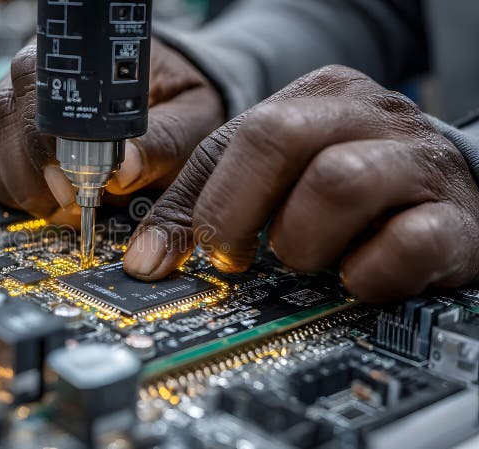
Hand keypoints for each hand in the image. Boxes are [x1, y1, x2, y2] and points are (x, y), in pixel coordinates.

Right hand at [0, 39, 223, 224]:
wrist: (163, 105)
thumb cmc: (176, 107)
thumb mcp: (189, 123)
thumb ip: (161, 143)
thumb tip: (121, 169)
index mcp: (81, 56)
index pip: (40, 85)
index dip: (49, 141)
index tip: (77, 185)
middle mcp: (35, 69)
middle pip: (0, 114)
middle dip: (32, 174)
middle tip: (73, 207)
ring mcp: (8, 98)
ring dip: (14, 183)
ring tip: (60, 205)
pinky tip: (34, 198)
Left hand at [124, 65, 478, 301]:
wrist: (454, 190)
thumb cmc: (354, 181)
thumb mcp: (277, 176)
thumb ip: (207, 204)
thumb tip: (147, 259)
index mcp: (315, 99)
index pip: (235, 137)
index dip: (197, 204)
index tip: (172, 255)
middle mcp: (364, 116)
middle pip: (276, 139)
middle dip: (236, 212)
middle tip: (234, 257)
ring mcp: (414, 162)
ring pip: (337, 183)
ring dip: (302, 241)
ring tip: (307, 257)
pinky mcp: (455, 218)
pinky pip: (405, 243)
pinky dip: (366, 273)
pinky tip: (357, 276)